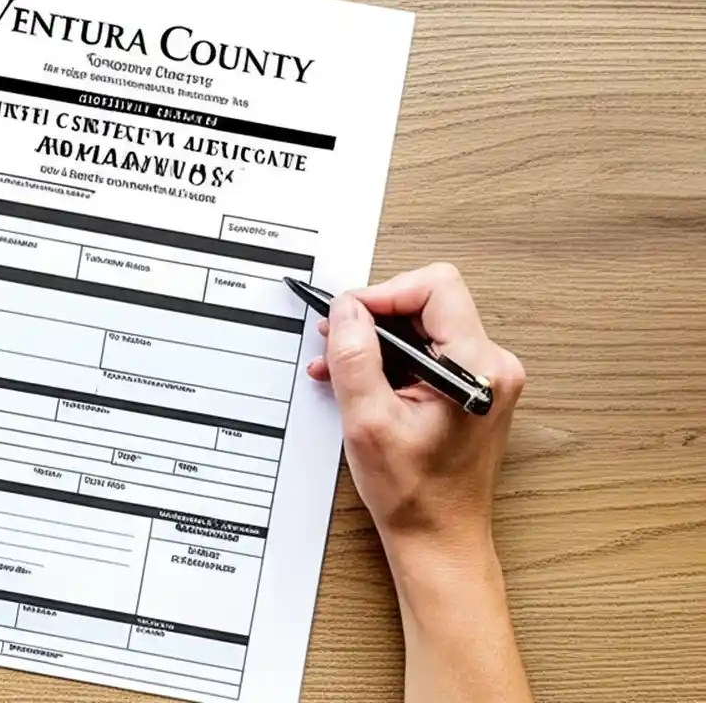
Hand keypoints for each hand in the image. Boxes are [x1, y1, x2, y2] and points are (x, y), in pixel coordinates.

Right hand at [307, 263, 533, 702]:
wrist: (439, 539)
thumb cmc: (416, 496)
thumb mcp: (369, 420)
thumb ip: (355, 357)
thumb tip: (347, 311)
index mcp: (477, 368)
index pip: (435, 287)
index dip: (384, 293)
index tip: (349, 314)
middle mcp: (490, 366)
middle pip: (428, 304)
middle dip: (374, 317)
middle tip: (335, 336)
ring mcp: (483, 378)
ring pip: (423, 329)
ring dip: (376, 342)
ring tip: (337, 364)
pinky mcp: (469, 390)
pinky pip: (426, 354)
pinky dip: (389, 360)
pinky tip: (356, 379)